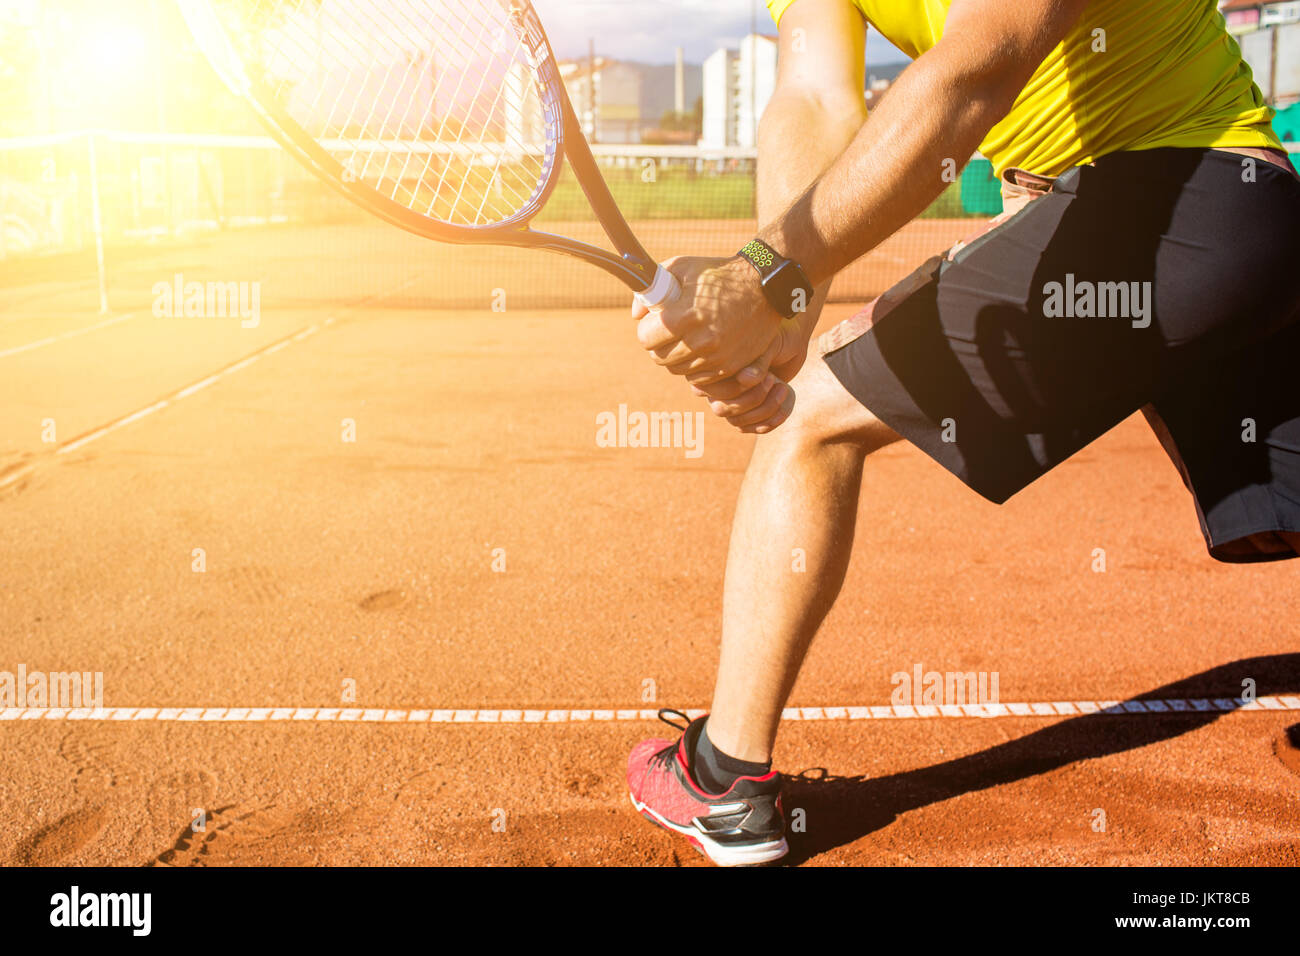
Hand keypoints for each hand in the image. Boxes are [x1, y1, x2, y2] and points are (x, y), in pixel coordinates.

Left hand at [631, 256, 807, 432]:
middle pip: (659, 358)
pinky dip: (695, 367)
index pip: (646, 339)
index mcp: (684, 316)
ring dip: (676, 356)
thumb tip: (636, 314)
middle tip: (667, 332)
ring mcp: (716, 357)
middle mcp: (700, 341)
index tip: (653, 322)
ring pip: (678, 370)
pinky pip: (699, 378)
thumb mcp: (682, 268)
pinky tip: (701, 349)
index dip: (646, 330)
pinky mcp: (730, 367)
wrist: (765, 287)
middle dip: (658, 345)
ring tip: (685, 338)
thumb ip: (652, 288)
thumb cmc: (719, 274)